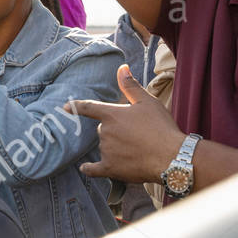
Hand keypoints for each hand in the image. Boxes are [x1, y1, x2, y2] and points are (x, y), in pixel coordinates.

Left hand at [69, 65, 183, 183]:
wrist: (171, 157)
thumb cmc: (161, 127)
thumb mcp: (147, 102)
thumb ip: (131, 86)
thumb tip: (121, 68)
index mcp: (112, 114)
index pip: (89, 108)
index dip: (77, 106)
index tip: (66, 107)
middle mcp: (105, 132)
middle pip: (103, 129)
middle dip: (116, 130)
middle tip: (138, 134)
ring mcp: (106, 151)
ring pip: (105, 146)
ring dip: (116, 147)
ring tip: (139, 149)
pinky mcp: (111, 168)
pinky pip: (94, 169)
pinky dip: (90, 169)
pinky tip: (85, 168)